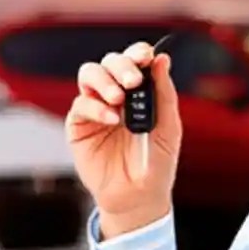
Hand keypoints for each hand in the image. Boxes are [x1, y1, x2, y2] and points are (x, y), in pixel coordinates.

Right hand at [65, 41, 181, 239]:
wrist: (139, 197)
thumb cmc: (156, 162)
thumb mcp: (169, 128)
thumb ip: (165, 93)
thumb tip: (162, 59)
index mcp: (139, 91)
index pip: (134, 61)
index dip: (137, 53)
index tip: (145, 57)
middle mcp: (115, 94)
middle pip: (110, 62)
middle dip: (121, 66)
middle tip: (133, 81)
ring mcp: (96, 108)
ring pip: (89, 75)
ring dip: (104, 81)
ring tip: (119, 99)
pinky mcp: (79, 126)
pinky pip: (81, 105)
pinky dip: (96, 107)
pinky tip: (112, 120)